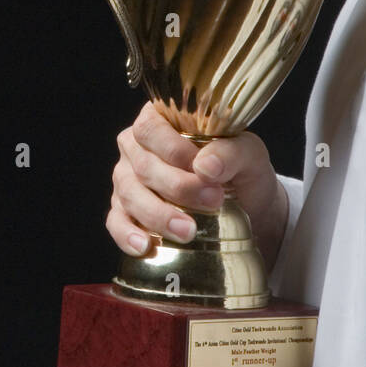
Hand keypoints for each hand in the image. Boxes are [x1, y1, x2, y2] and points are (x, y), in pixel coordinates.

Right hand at [107, 102, 287, 268]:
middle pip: (143, 165)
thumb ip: (231, 152)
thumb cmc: (241, 172)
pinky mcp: (125, 212)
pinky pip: (116, 222)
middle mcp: (136, 147)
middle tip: (212, 202)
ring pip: (130, 194)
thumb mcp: (249, 155)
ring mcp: (127, 179)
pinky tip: (145, 246)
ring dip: (158, 214)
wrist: (247, 210)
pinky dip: (127, 235)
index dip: (174, 151)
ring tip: (188, 231)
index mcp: (161, 120)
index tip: (205, 172)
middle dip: (177, 187)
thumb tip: (205, 166)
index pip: (151, 128)